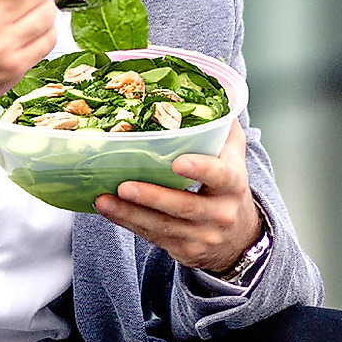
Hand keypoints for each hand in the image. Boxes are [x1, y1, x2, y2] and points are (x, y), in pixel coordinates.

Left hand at [93, 120, 262, 272]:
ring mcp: (202, 235)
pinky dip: (128, 223)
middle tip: (123, 186)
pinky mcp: (185, 250)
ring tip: (103, 200)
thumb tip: (205, 91)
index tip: (177, 162)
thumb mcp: (233, 157)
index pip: (220, 175)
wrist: (238, 237)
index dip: (201, 169)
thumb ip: (221, 128)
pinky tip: (108, 210)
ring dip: (129, 214)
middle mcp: (220, 212)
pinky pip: (153, 236)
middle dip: (152, 196)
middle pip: (184, 206)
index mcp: (233, 183)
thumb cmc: (227, 186)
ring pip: (162, 225)